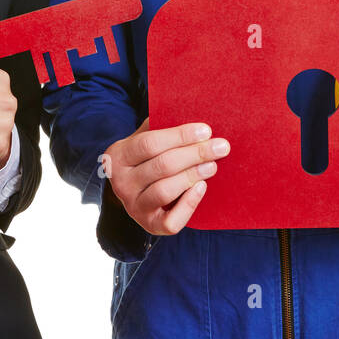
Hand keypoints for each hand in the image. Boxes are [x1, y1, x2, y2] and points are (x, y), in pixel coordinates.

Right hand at [101, 118, 230, 235]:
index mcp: (118, 155)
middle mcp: (121, 183)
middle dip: (194, 154)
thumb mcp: (144, 139)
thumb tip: (194, 112)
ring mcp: (134, 207)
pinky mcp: (150, 226)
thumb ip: (160, 126)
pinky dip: (188, 204)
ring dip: (192, 175)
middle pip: (161, 166)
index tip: (206, 130)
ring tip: (213, 166)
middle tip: (221, 147)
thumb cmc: (147, 158)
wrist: (136, 191)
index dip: (179, 136)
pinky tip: (201, 187)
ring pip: (165, 191)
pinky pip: (171, 220)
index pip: (149, 143)